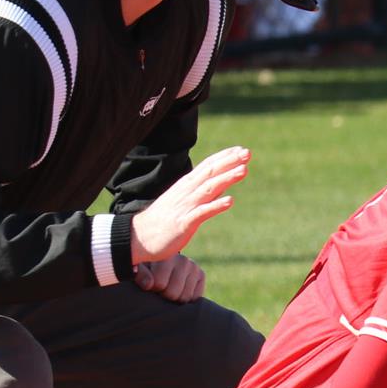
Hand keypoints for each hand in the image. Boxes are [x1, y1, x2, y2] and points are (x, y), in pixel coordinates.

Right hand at [129, 146, 248, 264]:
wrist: (139, 237)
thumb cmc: (164, 219)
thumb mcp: (185, 201)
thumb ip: (203, 192)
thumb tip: (223, 184)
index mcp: (186, 185)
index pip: (207, 166)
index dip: (224, 157)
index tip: (241, 150)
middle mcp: (186, 192)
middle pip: (210, 173)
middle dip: (229, 162)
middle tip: (247, 153)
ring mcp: (185, 206)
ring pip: (208, 189)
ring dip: (226, 178)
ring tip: (244, 170)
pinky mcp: (183, 223)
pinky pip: (201, 213)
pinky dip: (215, 206)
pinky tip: (230, 201)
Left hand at [133, 253, 206, 302]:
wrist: (160, 263)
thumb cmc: (145, 269)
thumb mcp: (138, 270)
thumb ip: (140, 275)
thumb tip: (149, 285)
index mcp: (165, 256)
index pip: (159, 284)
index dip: (153, 289)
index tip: (149, 285)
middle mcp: (183, 260)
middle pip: (173, 293)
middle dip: (165, 295)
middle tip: (160, 289)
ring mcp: (194, 267)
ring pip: (185, 297)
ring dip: (175, 299)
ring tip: (169, 289)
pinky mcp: (201, 274)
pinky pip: (195, 297)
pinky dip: (187, 299)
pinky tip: (179, 291)